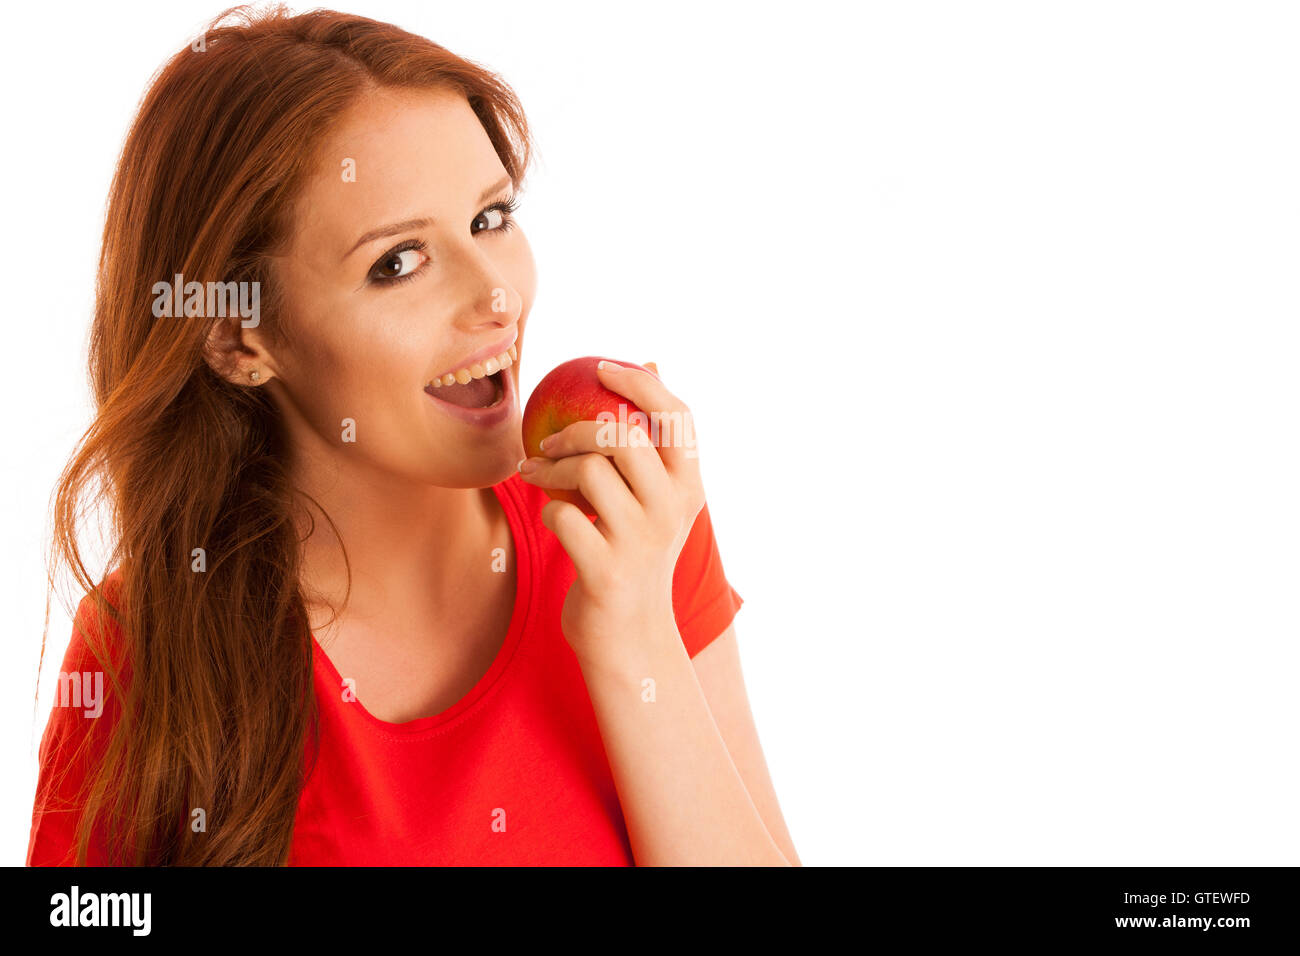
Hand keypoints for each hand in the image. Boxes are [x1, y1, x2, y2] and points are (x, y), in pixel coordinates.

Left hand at [518, 360, 703, 666]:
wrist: (631, 639)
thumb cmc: (635, 557)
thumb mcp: (656, 503)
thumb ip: (652, 444)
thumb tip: (649, 363)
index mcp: (690, 488)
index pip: (677, 416)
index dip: (641, 384)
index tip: (601, 369)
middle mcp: (672, 511)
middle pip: (621, 437)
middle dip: (575, 429)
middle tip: (549, 439)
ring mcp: (640, 542)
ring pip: (588, 472)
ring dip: (550, 467)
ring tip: (535, 474)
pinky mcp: (606, 571)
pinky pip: (562, 516)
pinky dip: (548, 511)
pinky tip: (550, 516)